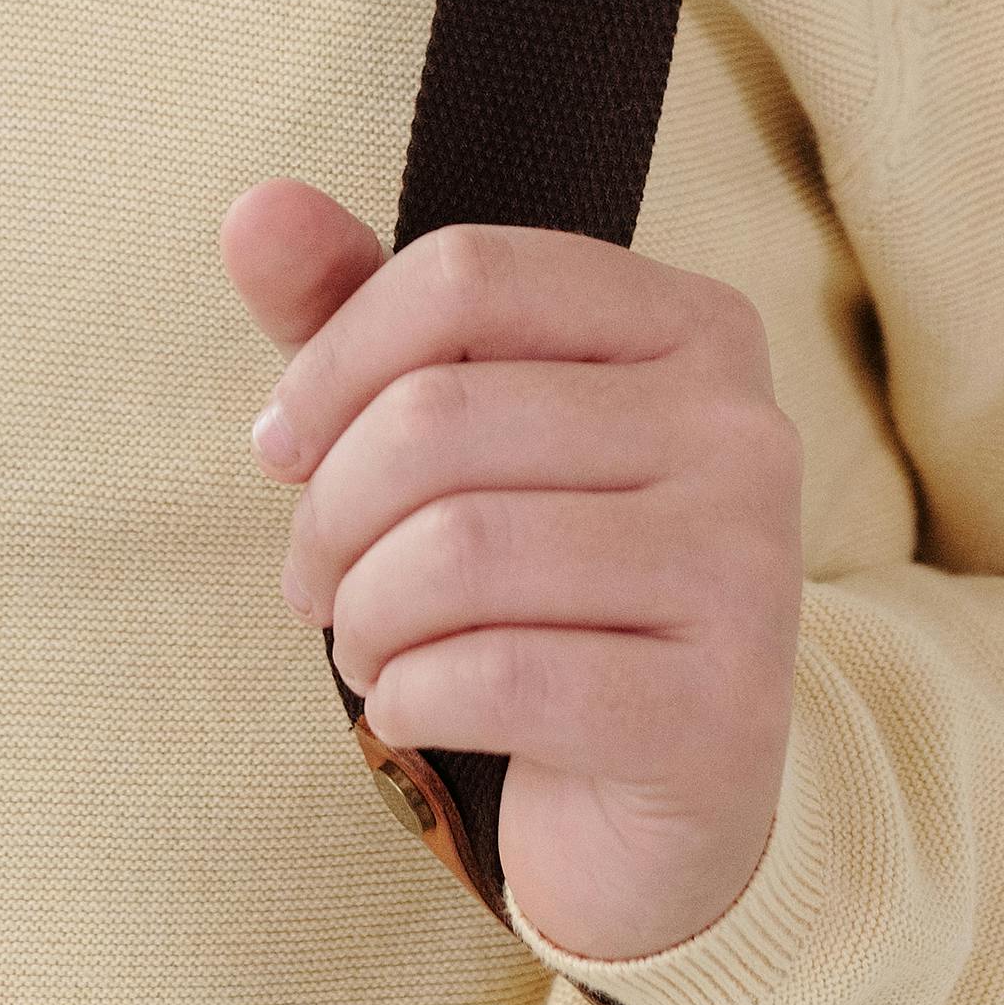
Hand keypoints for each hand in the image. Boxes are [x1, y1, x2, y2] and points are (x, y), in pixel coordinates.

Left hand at [228, 181, 800, 969]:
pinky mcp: (723, 711)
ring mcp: (749, 570)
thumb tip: (254, 208)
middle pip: (442, 417)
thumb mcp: (447, 427)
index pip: (466, 273)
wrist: (657, 796)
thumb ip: (353, 309)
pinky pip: (499, 677)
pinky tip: (412, 708)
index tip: (282, 445)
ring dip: (363, 616)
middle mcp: (744, 428)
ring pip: (460, 551)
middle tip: (312, 583)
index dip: (333, 361)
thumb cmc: (539, 582)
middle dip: (330, 514)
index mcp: (690, 324)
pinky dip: (409, 697)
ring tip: (366, 647)